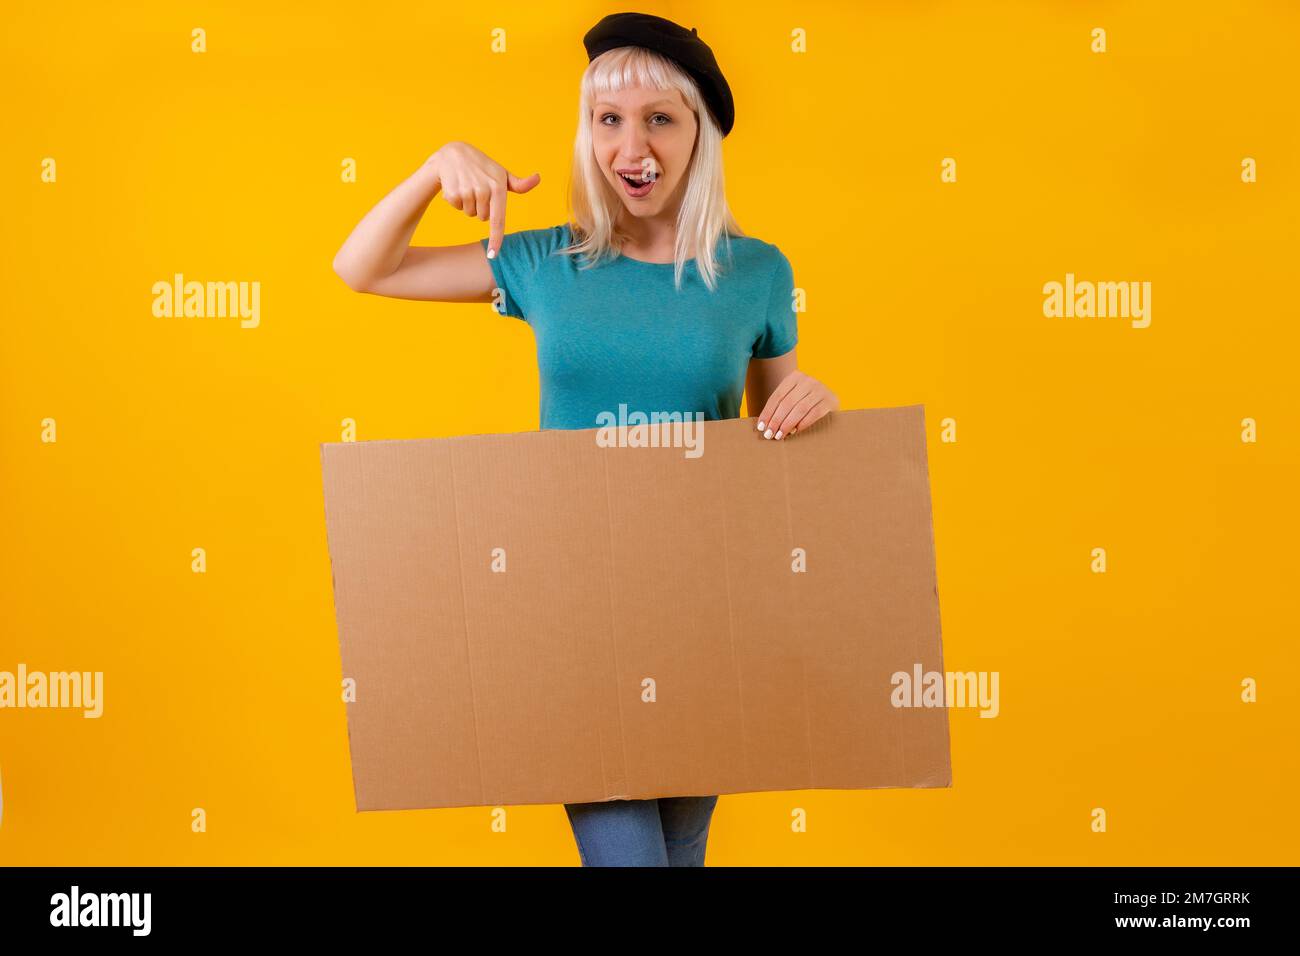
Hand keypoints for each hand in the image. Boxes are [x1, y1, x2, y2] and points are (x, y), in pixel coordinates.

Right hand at [425, 142, 540, 257]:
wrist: (454, 153)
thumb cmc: (482, 166)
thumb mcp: (501, 173)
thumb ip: (519, 184)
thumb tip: (537, 178)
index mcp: (499, 187)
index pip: (498, 220)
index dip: (495, 239)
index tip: (492, 255)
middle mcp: (484, 190)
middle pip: (482, 218)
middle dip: (480, 208)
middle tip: (477, 189)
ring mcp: (467, 191)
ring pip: (470, 213)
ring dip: (468, 204)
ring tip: (467, 185)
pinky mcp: (452, 192)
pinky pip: (456, 207)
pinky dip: (456, 200)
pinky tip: (456, 185)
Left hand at [755, 370, 838, 439]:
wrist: (832, 396)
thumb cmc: (806, 400)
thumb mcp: (793, 396)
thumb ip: (781, 406)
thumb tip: (765, 425)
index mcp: (794, 377)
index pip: (777, 396)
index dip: (768, 413)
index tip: (761, 427)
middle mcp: (808, 380)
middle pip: (787, 403)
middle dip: (776, 421)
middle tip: (769, 434)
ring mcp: (820, 389)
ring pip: (800, 409)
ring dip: (788, 424)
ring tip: (780, 435)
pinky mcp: (830, 400)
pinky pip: (814, 414)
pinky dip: (803, 424)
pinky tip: (795, 432)